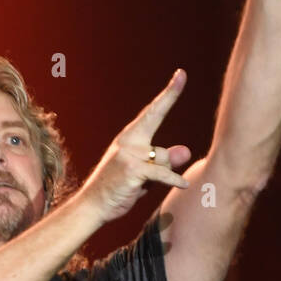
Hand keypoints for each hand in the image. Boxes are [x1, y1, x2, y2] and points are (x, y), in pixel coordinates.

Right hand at [78, 70, 191, 222]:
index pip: (152, 112)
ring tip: (144, 186)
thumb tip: (187, 151)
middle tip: (182, 74)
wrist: (93, 206)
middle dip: (169, 94)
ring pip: (164, 158)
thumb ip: (164, 162)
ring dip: (164, 174)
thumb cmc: (119, 189)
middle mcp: (128, 141)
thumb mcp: (145, 174)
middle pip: (155, 116)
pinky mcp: (133, 170)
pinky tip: (183, 184)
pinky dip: (173, 180)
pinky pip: (162, 173)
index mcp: (130, 138)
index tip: (180, 75)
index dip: (167, 94)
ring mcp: (129, 154)